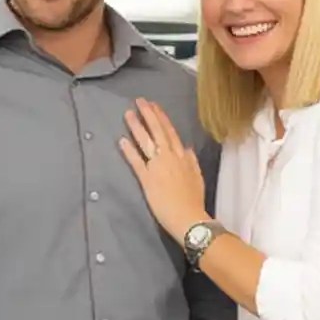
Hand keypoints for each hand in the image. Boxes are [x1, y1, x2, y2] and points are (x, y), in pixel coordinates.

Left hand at [119, 98, 208, 241]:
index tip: (155, 106)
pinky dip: (129, 150)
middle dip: (148, 115)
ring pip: (147, 142)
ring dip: (137, 127)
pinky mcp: (147, 179)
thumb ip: (191, 161)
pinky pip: (137, 162)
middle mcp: (170, 158)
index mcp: (182, 157)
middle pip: (158, 132)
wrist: (190, 218)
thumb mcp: (197, 177)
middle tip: (139, 101)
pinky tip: (122, 140)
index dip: (162, 118)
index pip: (171, 132)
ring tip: (128, 114)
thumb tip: (186, 148)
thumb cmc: (194, 200)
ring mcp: (158, 167)